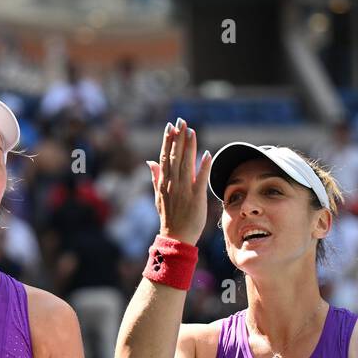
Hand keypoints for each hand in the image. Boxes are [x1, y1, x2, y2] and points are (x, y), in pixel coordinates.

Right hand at [148, 118, 210, 244]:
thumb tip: (150, 162)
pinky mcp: (196, 197)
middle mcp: (173, 184)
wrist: (176, 237)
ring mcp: (184, 190)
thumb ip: (155, 178)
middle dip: (178, 137)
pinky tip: (207, 153)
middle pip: (175, 156)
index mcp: (163, 183)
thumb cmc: (169, 217)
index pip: (165, 157)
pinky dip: (203, 166)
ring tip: (192, 131)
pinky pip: (200, 179)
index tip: (170, 126)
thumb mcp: (158, 196)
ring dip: (189, 146)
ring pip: (186, 164)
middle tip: (182, 120)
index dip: (167, 140)